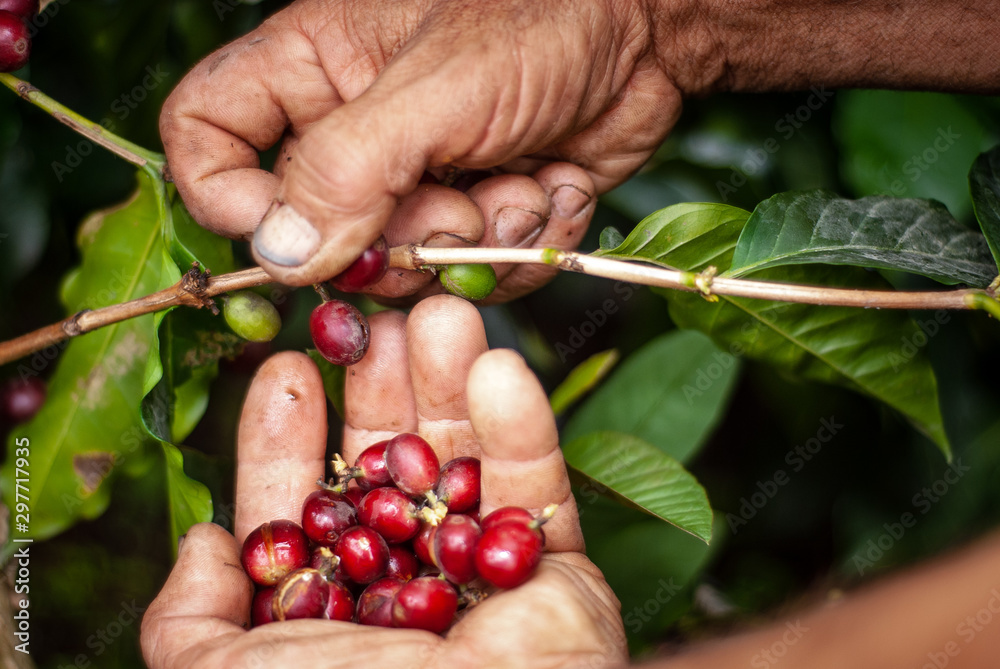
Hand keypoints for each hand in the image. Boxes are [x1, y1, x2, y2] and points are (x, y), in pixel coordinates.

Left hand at [140, 294, 627, 668]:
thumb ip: (190, 617)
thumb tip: (202, 544)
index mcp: (328, 611)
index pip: (303, 508)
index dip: (289, 438)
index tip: (285, 369)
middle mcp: (401, 586)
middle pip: (386, 467)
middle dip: (377, 392)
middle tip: (369, 323)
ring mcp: (478, 574)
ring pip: (462, 459)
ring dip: (450, 385)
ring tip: (439, 312)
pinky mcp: (552, 568)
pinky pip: (537, 484)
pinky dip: (520, 424)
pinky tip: (497, 365)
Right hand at [159, 0, 683, 299]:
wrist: (649, 33)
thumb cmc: (546, 16)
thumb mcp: (441, 83)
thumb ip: (351, 166)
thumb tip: (281, 251)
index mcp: (314, 71)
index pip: (207, 136)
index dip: (228, 198)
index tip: (292, 236)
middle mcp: (355, 133)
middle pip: (316, 234)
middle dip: (398, 239)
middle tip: (459, 204)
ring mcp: (417, 180)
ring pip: (402, 266)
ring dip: (475, 243)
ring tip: (526, 185)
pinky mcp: (477, 214)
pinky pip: (472, 274)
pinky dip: (522, 248)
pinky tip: (554, 189)